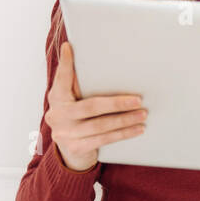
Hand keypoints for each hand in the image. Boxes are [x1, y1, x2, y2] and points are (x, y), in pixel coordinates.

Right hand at [43, 41, 147, 171]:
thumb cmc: (79, 119)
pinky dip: (123, 134)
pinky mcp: (76, 148)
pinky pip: (104, 139)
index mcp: (56, 98)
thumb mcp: (75, 101)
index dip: (65, 64)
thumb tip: (96, 59)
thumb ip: (80, 85)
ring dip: (125, 120)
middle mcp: (57, 115)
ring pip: (100, 125)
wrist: (71, 154)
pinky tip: (138, 129)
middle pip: (91, 107)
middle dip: (117, 103)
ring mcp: (65, 133)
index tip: (69, 47)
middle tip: (138, 100)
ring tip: (143, 114)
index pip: (61, 79)